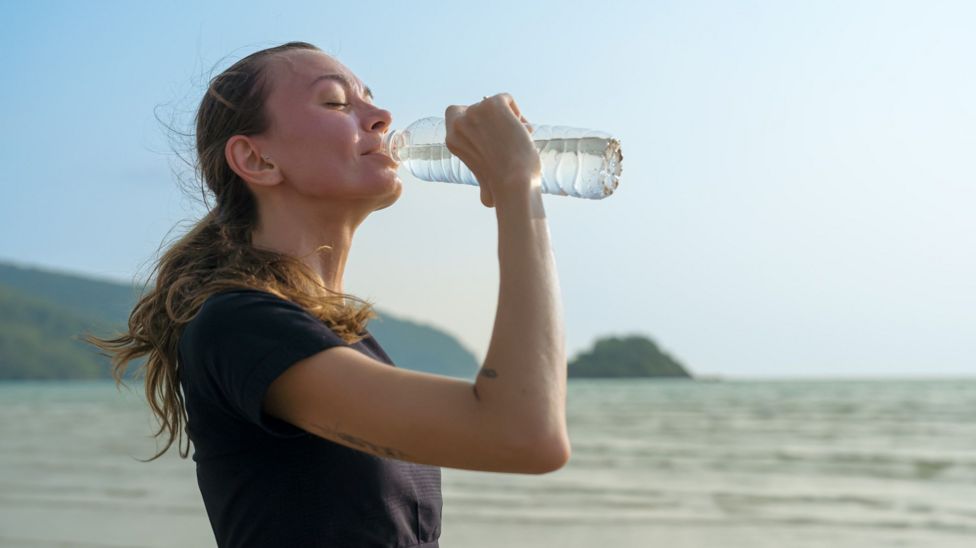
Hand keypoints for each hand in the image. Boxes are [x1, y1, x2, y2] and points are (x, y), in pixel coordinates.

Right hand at [444, 93, 540, 207]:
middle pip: (479, 108)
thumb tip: (487, 201)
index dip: (475, 121)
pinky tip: (522, 130)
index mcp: (452, 139)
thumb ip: (482, 178)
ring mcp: (475, 112)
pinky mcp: (493, 105)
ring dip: (509, 119)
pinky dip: (517, 113)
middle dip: (494, 121)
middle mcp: (459, 123)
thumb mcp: (483, 180)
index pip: (456, 114)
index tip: (490, 134)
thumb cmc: (502, 187)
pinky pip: (507, 99)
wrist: (514, 182)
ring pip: (495, 104)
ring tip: (518, 139)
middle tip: (507, 139)